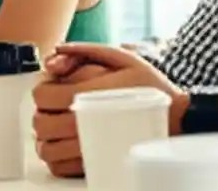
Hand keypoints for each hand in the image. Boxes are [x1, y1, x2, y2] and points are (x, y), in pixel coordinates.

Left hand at [33, 44, 184, 177]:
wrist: (177, 119)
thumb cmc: (149, 86)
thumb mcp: (122, 57)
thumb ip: (86, 50)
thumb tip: (56, 51)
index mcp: (88, 95)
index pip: (42, 97)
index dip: (43, 90)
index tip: (55, 88)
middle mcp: (85, 124)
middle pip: (40, 124)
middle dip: (43, 113)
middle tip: (57, 107)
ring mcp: (89, 148)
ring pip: (45, 149)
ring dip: (46, 137)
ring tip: (60, 127)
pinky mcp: (94, 165)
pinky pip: (58, 167)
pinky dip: (55, 157)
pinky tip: (68, 144)